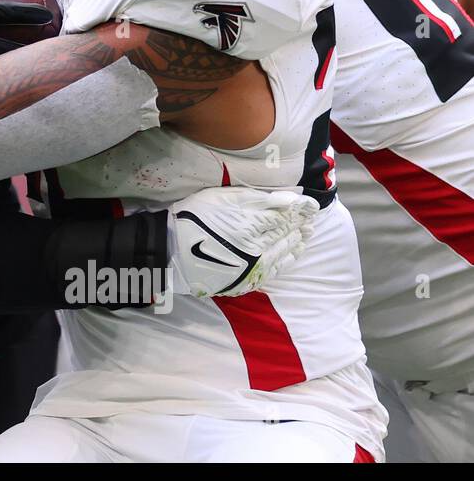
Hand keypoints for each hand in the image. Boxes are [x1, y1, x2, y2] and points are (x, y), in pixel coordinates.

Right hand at [167, 187, 315, 297]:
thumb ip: (259, 199)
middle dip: (300, 227)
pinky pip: (272, 272)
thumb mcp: (224, 198)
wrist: (169, 251)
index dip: (300, 211)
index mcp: (254, 228)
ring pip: (282, 255)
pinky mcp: (244, 282)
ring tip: (305, 237)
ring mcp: (252, 269)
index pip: (284, 217)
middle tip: (311, 222)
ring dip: (296, 244)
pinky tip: (289, 256)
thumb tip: (292, 200)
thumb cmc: (194, 217)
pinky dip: (284, 262)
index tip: (312, 207)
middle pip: (285, 236)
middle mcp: (259, 251)